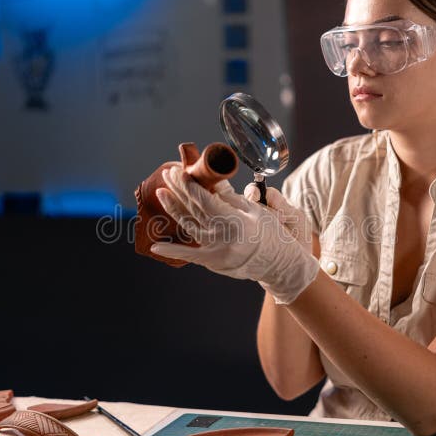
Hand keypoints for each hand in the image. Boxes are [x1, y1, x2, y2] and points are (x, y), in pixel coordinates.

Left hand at [151, 165, 319, 303]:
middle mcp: (222, 237)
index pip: (205, 200)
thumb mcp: (254, 209)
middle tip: (168, 174)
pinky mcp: (212, 262)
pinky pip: (188, 255)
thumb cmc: (270, 234)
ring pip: (188, 225)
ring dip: (173, 207)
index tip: (180, 172)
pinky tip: (156, 246)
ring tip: (162, 192)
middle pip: (194, 209)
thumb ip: (229, 196)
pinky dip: (172, 250)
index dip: (189, 185)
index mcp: (235, 222)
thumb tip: (211, 179)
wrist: (278, 264)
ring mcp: (215, 251)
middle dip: (179, 190)